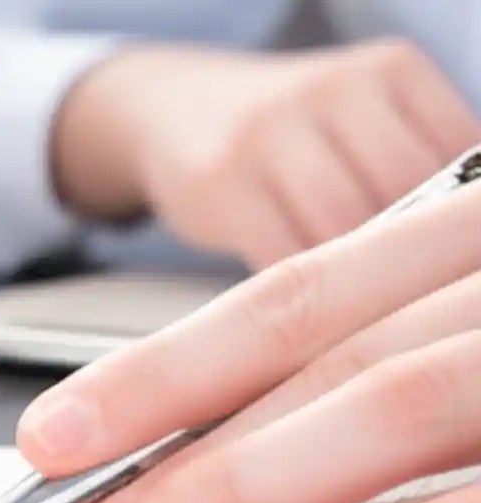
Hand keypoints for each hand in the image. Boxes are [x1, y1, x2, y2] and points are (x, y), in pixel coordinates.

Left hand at [15, 180, 480, 502]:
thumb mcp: (472, 288)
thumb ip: (391, 337)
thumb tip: (254, 430)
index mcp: (457, 235)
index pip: (287, 301)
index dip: (159, 373)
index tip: (56, 435)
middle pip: (312, 344)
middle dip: (174, 431)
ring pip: (397, 396)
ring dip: (254, 480)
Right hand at [53, 41, 479, 268]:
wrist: (172, 108)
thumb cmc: (288, 136)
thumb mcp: (364, 124)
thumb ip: (415, 173)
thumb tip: (456, 253)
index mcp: (393, 70)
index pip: (462, 162)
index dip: (452, 228)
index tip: (434, 264)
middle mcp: (332, 90)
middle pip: (406, 199)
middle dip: (405, 258)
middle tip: (391, 296)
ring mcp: (269, 134)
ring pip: (345, 235)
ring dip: (353, 286)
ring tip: (350, 312)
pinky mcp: (219, 186)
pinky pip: (281, 262)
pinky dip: (299, 299)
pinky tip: (303, 310)